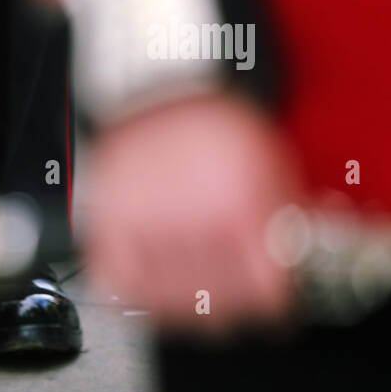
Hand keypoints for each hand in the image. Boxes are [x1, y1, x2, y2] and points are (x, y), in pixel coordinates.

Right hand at [85, 92, 299, 334]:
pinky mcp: (109, 222)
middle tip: (222, 301)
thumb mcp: (269, 166)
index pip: (260, 287)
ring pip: (167, 298)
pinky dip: (130, 292)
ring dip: (179, 304)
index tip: (262, 303)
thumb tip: (281, 277)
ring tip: (185, 293)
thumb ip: (278, 222)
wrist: (156, 88)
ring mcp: (147, 223)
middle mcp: (192, 217)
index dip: (265, 302)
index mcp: (240, 203)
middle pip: (214, 297)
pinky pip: (116, 280)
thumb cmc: (212, 127)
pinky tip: (145, 287)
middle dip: (223, 303)